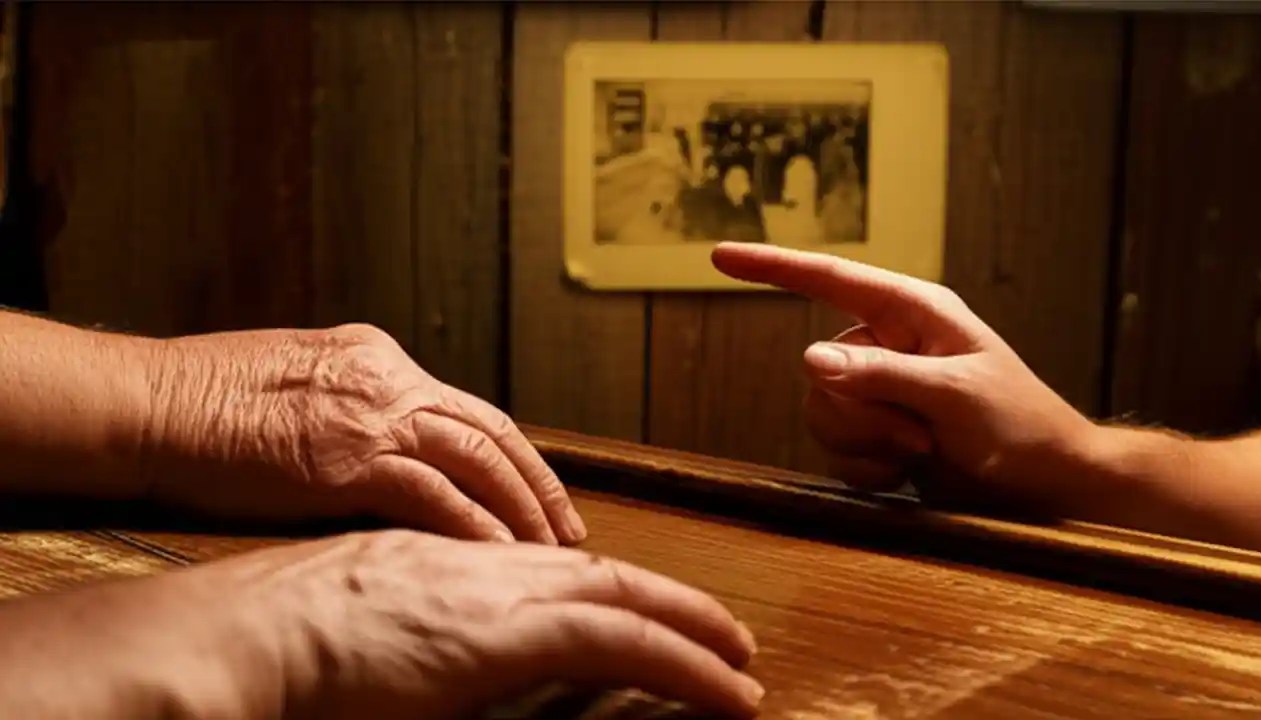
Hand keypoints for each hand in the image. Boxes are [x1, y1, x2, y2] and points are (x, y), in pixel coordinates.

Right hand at [0, 532, 762, 718]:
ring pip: (623, 600)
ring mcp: (500, 594)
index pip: (558, 571)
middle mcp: (489, 567)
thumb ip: (426, 638)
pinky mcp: (504, 635)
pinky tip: (720, 682)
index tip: (650, 611)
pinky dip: (678, 659)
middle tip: (727, 635)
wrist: (246, 637)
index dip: (616, 590)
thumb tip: (445, 661)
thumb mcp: (371, 626)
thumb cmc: (288, 646)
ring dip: (691, 629)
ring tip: (740, 660)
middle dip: (673, 604)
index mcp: (455, 562)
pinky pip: (617, 642)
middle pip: (604, 576)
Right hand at [146, 324, 582, 544]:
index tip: (532, 487)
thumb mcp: (295, 381)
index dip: (508, 453)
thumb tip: (376, 438)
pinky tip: (503, 557)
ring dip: (524, 506)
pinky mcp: (351, 459)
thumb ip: (348, 405)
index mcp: (376, 358)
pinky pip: (436, 496)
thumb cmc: (201, 400)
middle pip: (492, 430)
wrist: (148, 402)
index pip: (463, 408)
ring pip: (481, 459)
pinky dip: (477, 527)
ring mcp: (373, 416)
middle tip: (569, 525)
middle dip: (537, 480)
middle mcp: (389, 378)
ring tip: (554, 548)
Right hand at [711, 242, 1095, 511]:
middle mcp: (887, 345)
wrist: (1047, 484)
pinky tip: (906, 473)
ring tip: (920, 450)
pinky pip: (834, 449)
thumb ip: (883, 375)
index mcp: (911, 313)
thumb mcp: (955, 395)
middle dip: (860, 414)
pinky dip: (866, 468)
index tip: (719, 256)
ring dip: (864, 443)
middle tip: (918, 432)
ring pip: (820, 413)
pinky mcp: (876, 432)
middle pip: (818, 370)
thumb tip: (810, 359)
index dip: (772, 267)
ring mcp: (879, 390)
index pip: (828, 280)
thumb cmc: (1020, 425)